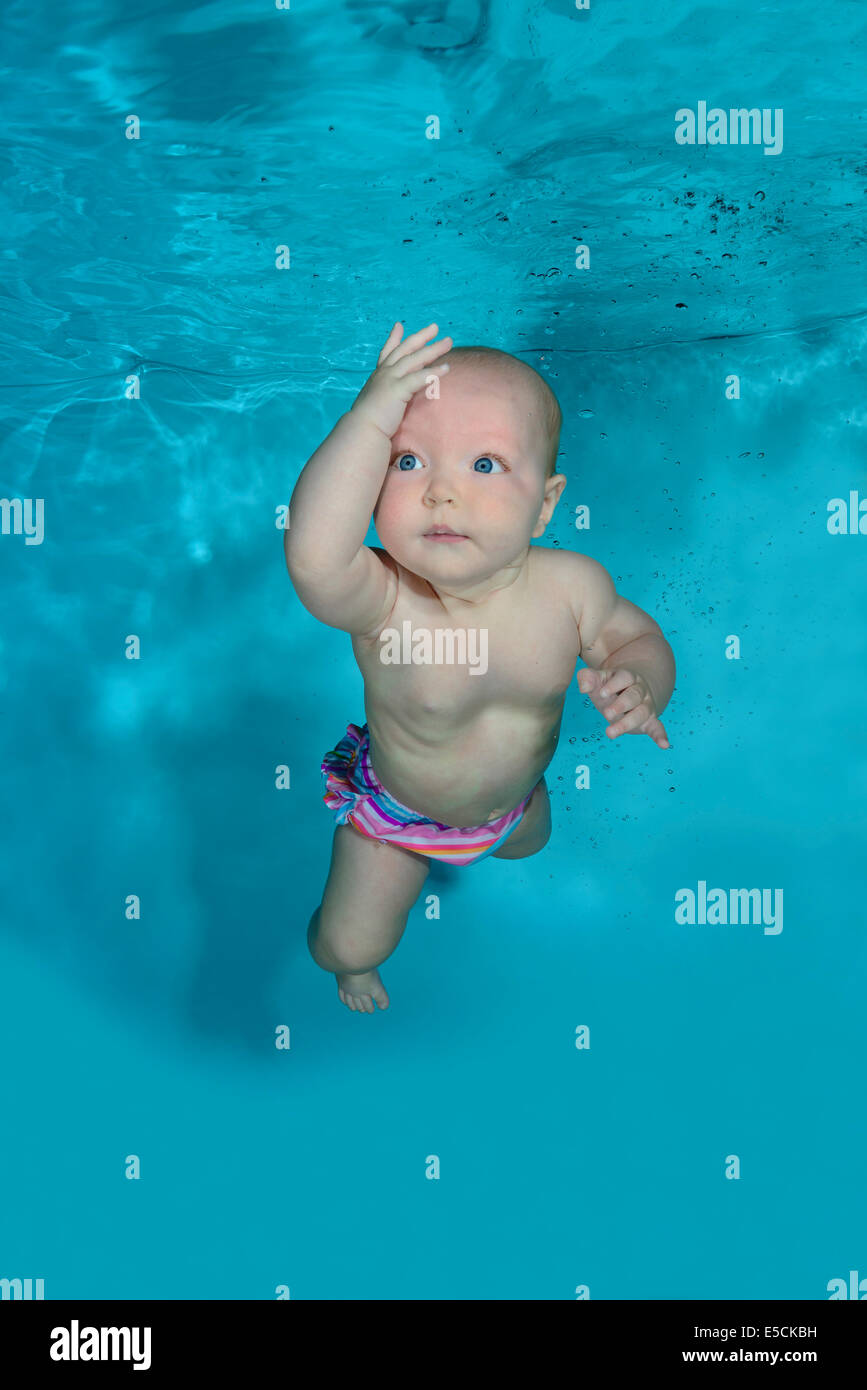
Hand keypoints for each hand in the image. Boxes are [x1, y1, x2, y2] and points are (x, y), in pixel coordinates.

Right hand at [350, 322, 452, 439]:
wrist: (362, 430)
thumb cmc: (369, 422)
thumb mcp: (377, 401)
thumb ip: (386, 394)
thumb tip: (395, 394)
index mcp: (378, 376)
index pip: (387, 353)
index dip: (394, 339)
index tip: (399, 326)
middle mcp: (384, 373)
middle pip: (405, 350)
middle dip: (421, 337)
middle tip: (435, 327)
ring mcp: (390, 380)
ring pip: (414, 359)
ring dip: (433, 349)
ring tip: (449, 342)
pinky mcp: (397, 390)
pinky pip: (418, 378)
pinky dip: (433, 372)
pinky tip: (447, 368)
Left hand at [576, 667, 669, 748]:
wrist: (629, 692)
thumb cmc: (610, 688)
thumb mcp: (599, 680)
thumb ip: (588, 678)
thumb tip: (583, 687)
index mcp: (627, 677)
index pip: (624, 678)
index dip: (614, 685)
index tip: (601, 693)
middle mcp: (640, 691)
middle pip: (634, 695)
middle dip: (620, 705)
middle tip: (606, 714)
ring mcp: (646, 706)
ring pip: (641, 712)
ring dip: (627, 723)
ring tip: (610, 733)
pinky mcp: (649, 721)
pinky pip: (657, 727)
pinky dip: (660, 736)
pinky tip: (664, 745)